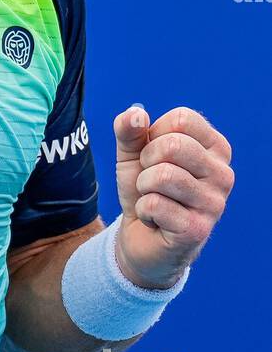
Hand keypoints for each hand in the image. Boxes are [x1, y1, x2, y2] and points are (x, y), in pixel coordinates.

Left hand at [113, 105, 233, 288]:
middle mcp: (223, 173)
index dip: (153, 136)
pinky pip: (155, 205)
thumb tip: (136, 113)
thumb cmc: (145, 189)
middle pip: (172, 145)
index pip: (182, 119)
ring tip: (153, 199)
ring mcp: (215, 203)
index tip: (155, 158)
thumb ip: (129, 130)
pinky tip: (156, 220)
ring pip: (162, 176)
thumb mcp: (132, 154)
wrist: (141, 238)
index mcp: (216, 147)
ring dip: (144, 188)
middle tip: (151, 181)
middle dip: (146, 163)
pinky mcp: (198, 229)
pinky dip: (144, 211)